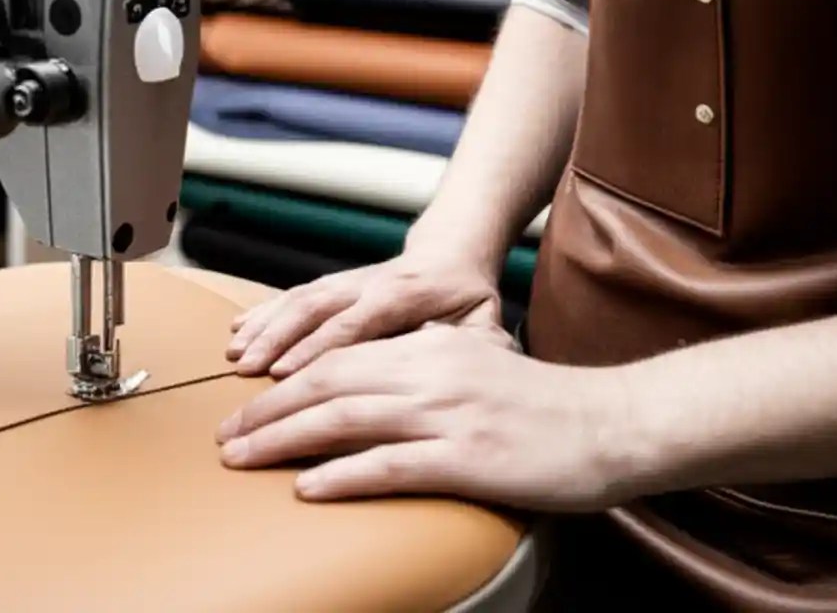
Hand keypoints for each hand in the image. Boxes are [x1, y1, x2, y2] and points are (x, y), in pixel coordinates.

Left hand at [215, 326, 641, 511]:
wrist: (610, 424)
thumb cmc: (541, 404)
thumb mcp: (476, 363)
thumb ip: (424, 361)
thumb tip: (371, 378)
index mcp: (429, 347)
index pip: (338, 358)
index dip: (284, 383)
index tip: (246, 405)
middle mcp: (431, 371)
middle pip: (327, 384)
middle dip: (267, 411)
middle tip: (225, 438)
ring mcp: (449, 414)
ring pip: (346, 419)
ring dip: (285, 440)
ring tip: (244, 460)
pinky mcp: (468, 457)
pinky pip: (390, 465)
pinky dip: (343, 476)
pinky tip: (308, 489)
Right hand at [226, 251, 506, 378]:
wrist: (451, 252)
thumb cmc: (468, 298)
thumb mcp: (485, 320)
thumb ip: (479, 345)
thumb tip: (474, 368)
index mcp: (408, 294)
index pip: (357, 321)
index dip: (320, 345)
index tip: (286, 372)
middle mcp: (370, 283)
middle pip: (316, 307)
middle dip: (277, 338)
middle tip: (245, 370)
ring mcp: (348, 281)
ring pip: (300, 299)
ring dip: (264, 326)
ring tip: (234, 354)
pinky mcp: (333, 283)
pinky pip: (293, 295)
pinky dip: (264, 312)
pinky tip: (236, 330)